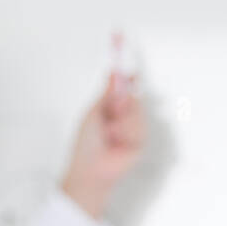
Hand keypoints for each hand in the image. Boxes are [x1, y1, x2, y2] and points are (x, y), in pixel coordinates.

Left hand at [60, 71, 145, 219]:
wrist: (90, 168)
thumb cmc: (85, 144)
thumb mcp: (92, 112)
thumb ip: (106, 93)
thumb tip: (112, 73)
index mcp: (110, 107)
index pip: (123, 86)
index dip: (126, 74)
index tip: (126, 56)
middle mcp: (123, 116)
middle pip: (133, 95)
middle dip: (122, 101)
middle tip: (111, 111)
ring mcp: (132, 129)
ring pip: (137, 110)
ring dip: (121, 121)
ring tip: (110, 133)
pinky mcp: (140, 142)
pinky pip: (139, 127)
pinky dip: (125, 133)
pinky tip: (117, 142)